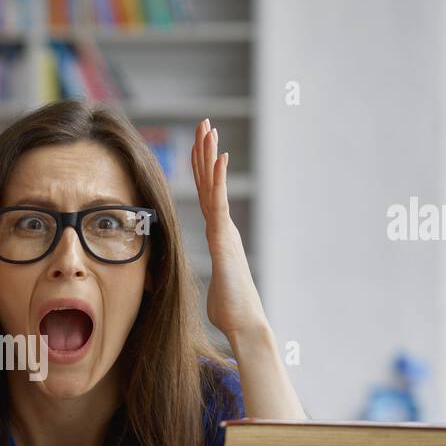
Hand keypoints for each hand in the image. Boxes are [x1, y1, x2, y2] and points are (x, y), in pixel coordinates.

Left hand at [191, 118, 267, 338]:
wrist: (244, 322)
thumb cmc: (229, 308)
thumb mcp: (214, 283)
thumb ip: (213, 273)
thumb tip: (213, 280)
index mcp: (219, 234)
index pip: (207, 195)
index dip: (203, 170)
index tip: (201, 145)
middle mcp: (222, 227)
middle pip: (210, 183)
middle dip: (206, 152)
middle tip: (206, 123)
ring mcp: (224, 231)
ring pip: (213, 187)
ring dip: (210, 156)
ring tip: (209, 129)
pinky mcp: (224, 239)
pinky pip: (218, 204)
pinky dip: (217, 180)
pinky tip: (217, 158)